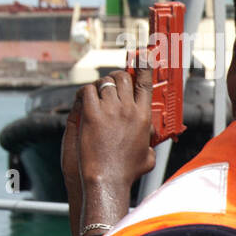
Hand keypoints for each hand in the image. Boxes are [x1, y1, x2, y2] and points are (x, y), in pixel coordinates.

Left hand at [77, 63, 156, 189]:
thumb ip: (150, 146)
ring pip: (105, 82)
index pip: (146, 84)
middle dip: (117, 76)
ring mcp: (110, 111)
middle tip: (112, 82)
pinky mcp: (91, 115)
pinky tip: (84, 100)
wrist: (107, 178)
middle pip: (123, 78)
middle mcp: (128, 110)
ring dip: (100, 84)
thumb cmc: (126, 172)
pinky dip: (84, 93)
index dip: (144, 67)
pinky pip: (87, 91)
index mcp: (144, 117)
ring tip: (97, 93)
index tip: (144, 57)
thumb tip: (151, 147)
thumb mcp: (148, 158)